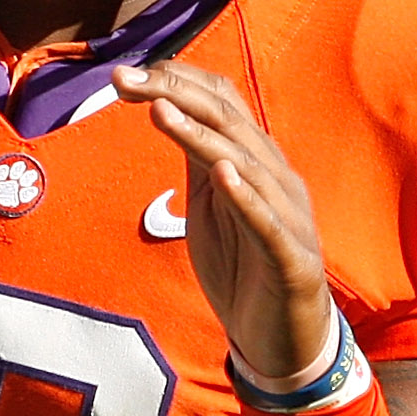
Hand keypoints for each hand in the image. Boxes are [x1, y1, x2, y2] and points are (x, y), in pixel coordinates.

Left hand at [112, 61, 334, 380]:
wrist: (283, 342)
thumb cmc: (244, 271)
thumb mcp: (210, 207)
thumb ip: (196, 161)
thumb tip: (164, 108)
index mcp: (256, 162)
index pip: (221, 102)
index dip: (175, 81)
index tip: (123, 73)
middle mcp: (277, 179)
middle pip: (229, 121)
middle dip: (174, 94)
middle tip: (124, 78)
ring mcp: (289, 218)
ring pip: (247, 164)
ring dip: (202, 136)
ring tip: (160, 111)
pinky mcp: (293, 260)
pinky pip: (269, 224)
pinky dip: (247, 197)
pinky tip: (223, 175)